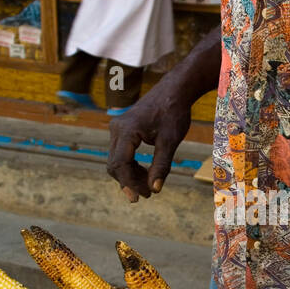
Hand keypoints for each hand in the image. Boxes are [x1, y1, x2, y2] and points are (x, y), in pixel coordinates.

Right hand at [107, 83, 191, 201]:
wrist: (174, 91)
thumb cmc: (173, 113)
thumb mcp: (170, 141)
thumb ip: (161, 166)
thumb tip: (155, 189)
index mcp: (126, 130)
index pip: (120, 164)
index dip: (128, 183)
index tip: (140, 197)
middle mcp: (117, 128)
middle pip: (115, 164)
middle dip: (129, 182)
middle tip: (148, 194)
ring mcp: (117, 128)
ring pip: (116, 160)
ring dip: (130, 175)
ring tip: (149, 186)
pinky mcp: (122, 130)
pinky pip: (120, 153)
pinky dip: (131, 166)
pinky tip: (145, 173)